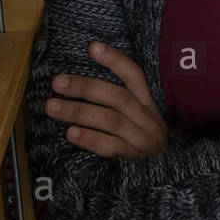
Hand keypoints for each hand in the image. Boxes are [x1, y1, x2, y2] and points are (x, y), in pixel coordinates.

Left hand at [46, 42, 168, 159]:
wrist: (166, 173)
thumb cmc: (140, 137)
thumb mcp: (137, 115)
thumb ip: (114, 99)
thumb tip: (77, 81)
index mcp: (147, 101)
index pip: (134, 75)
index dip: (114, 60)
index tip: (92, 47)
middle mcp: (146, 117)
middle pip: (117, 97)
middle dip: (85, 88)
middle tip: (57, 83)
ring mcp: (141, 138)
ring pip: (111, 120)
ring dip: (79, 112)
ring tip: (53, 107)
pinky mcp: (133, 158)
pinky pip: (111, 147)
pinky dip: (90, 139)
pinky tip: (71, 133)